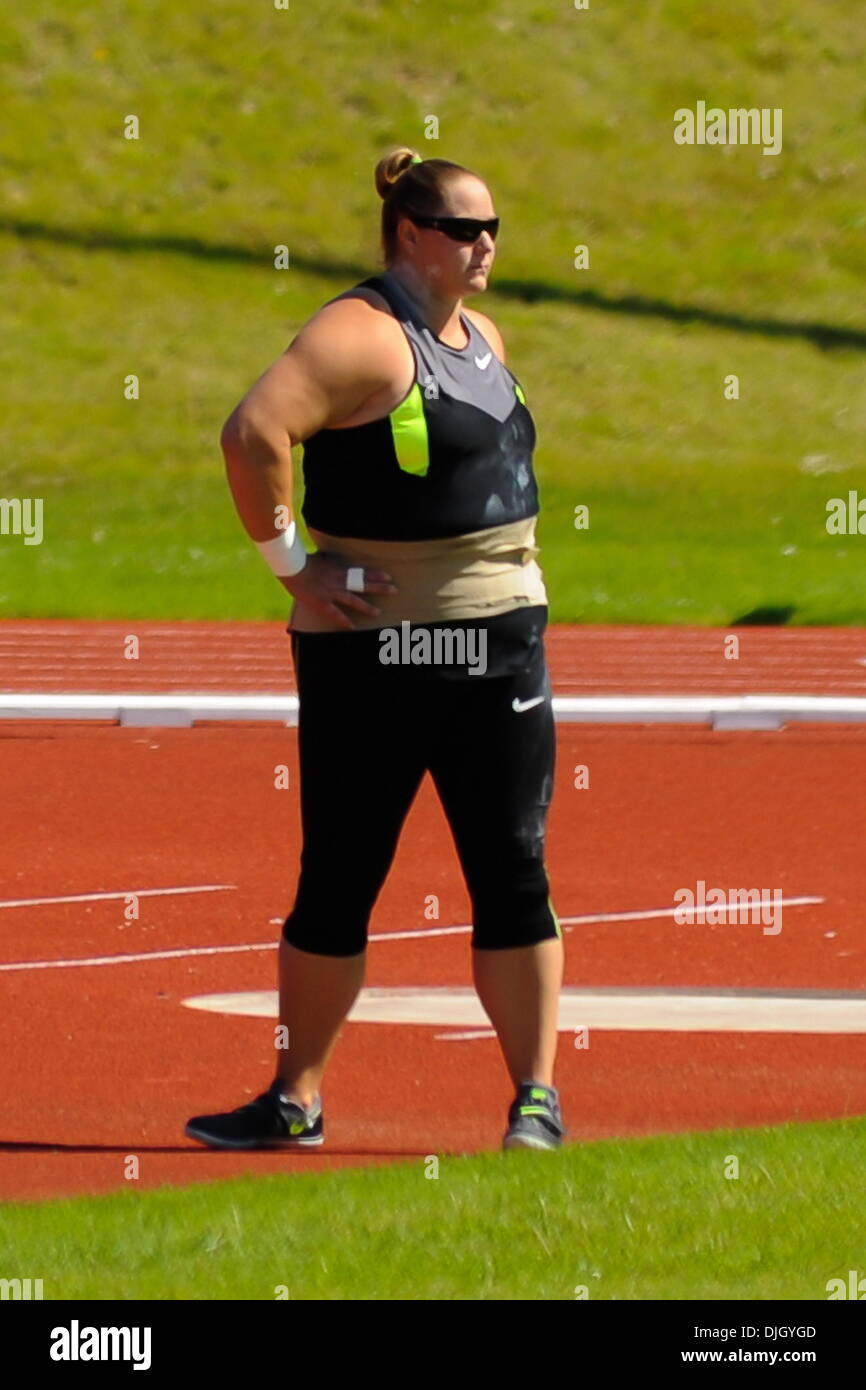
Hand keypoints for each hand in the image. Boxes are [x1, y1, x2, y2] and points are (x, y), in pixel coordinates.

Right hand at [278, 551, 397, 630]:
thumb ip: (332, 559)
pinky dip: (343, 620)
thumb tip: (337, 556)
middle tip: (395, 590)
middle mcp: (339, 580)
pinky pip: (334, 613)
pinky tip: (352, 627)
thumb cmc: (305, 560)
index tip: (389, 577)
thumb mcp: (323, 556)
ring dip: (366, 607)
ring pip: (353, 600)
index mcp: (340, 568)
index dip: (376, 575)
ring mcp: (331, 592)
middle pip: (363, 584)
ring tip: (378, 613)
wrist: (291, 567)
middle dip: (380, 588)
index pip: (362, 571)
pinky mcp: (321, 602)